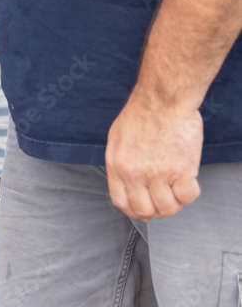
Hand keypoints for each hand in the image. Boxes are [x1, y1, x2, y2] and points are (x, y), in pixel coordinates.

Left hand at [105, 92, 201, 219]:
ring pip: (167, 209)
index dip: (134, 210)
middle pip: (145, 210)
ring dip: (175, 202)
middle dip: (156, 209)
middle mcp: (134, 172)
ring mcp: (157, 174)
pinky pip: (187, 198)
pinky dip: (190, 192)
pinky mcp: (180, 171)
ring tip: (177, 186)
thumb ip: (122, 160)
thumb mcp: (119, 135)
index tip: (145, 208)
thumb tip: (128, 181)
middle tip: (165, 198)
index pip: (121, 202)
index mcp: (117, 163)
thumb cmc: (144, 110)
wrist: (163, 96)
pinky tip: (188, 179)